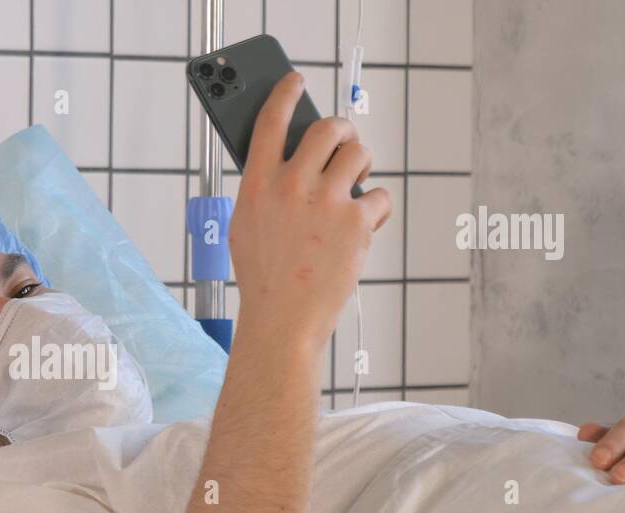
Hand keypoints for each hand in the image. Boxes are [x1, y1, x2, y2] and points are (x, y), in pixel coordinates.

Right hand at [228, 72, 391, 345]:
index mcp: (258, 185)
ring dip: (361, 165)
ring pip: (359, 154)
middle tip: (343, 143)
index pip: (270, 121)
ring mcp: (326, 201)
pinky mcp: (356, 220)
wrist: (283, 320)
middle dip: (341, 131)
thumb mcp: (248, 225)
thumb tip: (288, 160)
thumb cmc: (264, 277)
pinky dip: (374, 208)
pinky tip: (361, 225)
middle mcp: (292, 185)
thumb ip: (265, 189)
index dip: (285, 93)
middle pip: (327, 128)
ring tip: (353, 186)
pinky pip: (377, 195)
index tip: (295, 81)